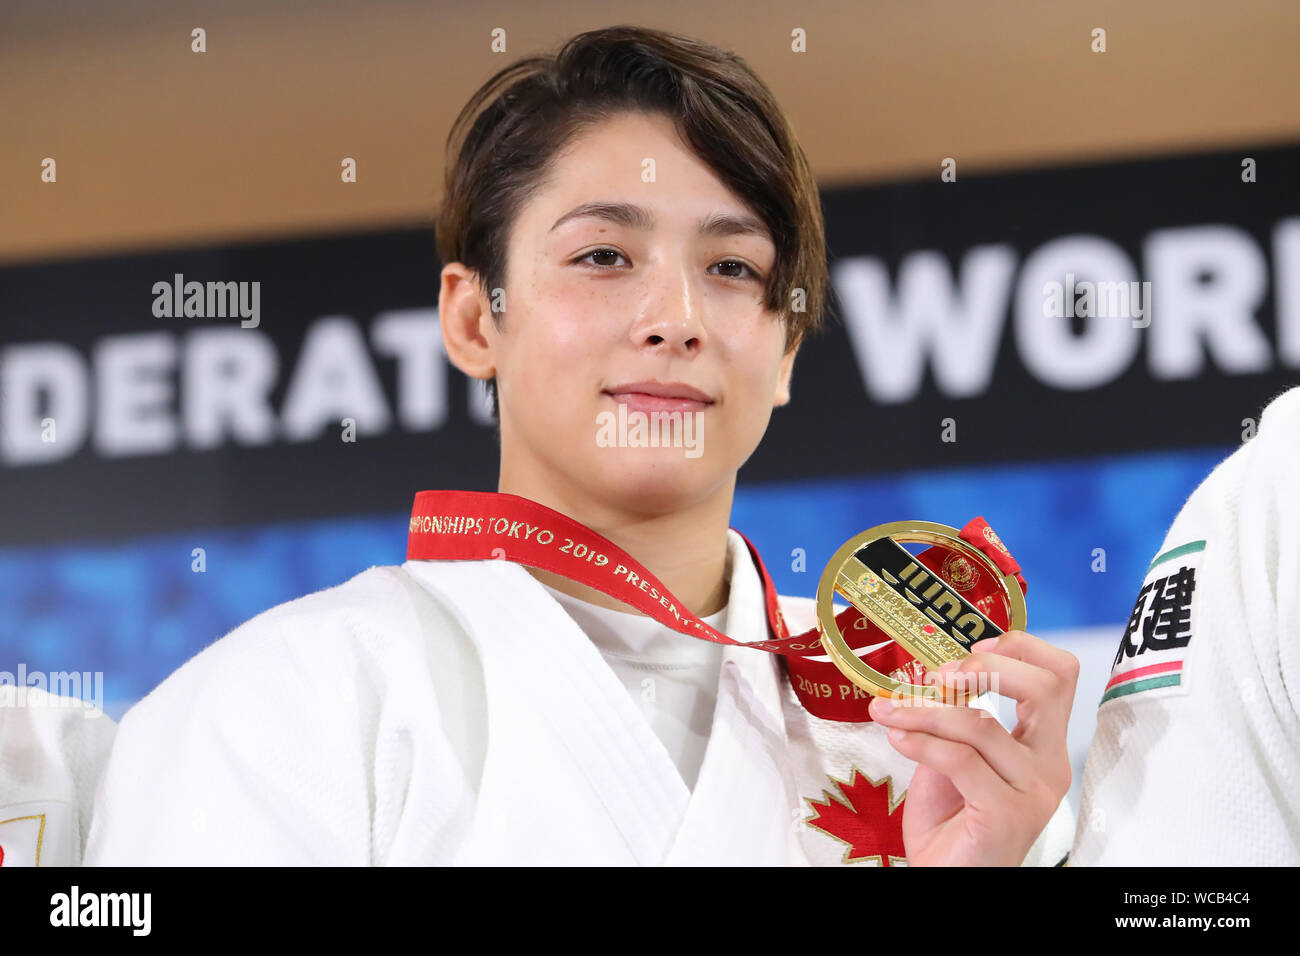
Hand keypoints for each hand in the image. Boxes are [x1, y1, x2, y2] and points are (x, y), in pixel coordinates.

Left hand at [866, 630, 1077, 865]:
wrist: (946, 876)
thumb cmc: (951, 819)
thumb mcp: (957, 754)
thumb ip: (958, 715)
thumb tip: (932, 671)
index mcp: (1044, 744)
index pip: (1061, 674)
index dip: (1020, 648)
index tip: (972, 650)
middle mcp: (1050, 765)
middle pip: (1044, 687)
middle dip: (984, 667)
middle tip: (938, 675)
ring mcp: (1033, 793)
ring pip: (983, 725)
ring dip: (924, 710)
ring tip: (889, 712)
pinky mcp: (1006, 816)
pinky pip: (960, 760)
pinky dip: (921, 742)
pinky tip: (898, 739)